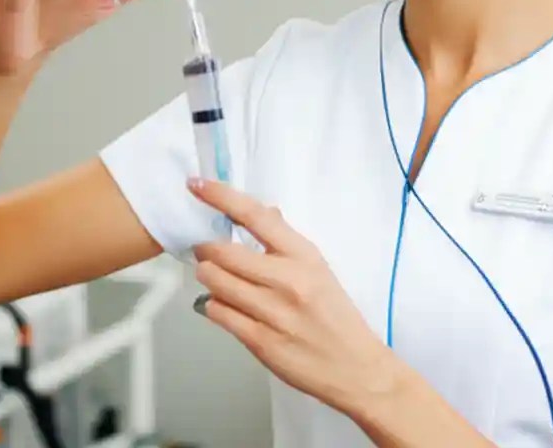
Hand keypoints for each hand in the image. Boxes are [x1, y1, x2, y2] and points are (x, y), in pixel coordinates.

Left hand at [187, 179, 399, 415]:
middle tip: (204, 248)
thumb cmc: (337, 318)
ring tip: (215, 277)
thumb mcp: (319, 270)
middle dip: (205, 248)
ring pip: (215, 282)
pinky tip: (224, 304)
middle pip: (224, 251)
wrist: (355, 367)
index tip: (197, 185)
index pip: (255, 216)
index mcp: (304, 256)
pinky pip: (218, 312)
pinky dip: (213, 304)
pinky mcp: (259, 341)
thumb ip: (287, 243)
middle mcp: (287, 280)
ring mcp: (272, 312)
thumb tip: (263, 213)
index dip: (221, 197)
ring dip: (207, 276)